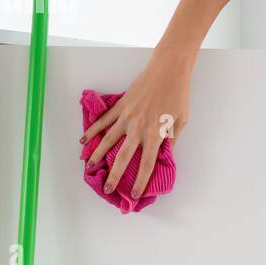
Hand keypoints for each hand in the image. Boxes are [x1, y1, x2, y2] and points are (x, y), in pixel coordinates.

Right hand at [81, 47, 192, 198]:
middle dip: (115, 174)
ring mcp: (126, 116)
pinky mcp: (120, 105)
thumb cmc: (178, 95)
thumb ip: (171, 139)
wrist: (168, 70)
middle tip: (107, 187)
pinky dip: (92, 130)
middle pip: (124, 156)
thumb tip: (164, 154)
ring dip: (97, 154)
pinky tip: (84, 140)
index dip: (140, 180)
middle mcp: (138, 128)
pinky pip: (103, 121)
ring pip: (108, 139)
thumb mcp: (181, 120)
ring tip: (89, 166)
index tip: (134, 193)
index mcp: (156, 134)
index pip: (147, 163)